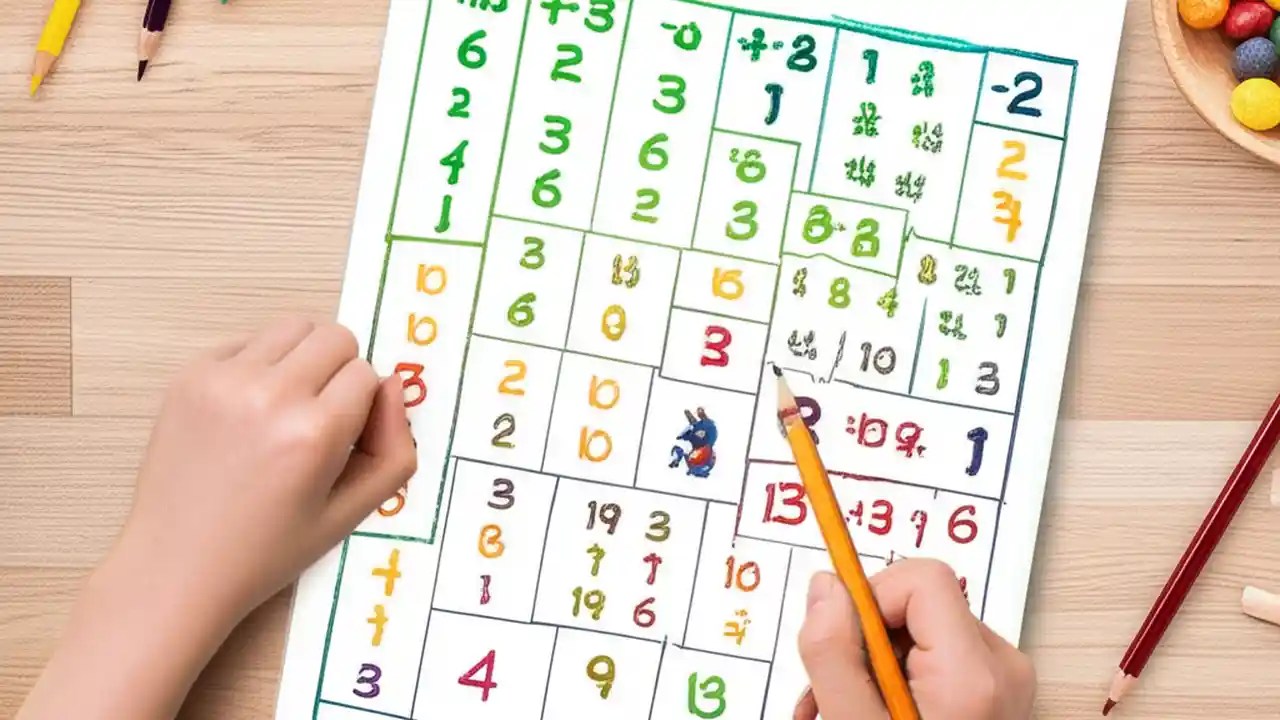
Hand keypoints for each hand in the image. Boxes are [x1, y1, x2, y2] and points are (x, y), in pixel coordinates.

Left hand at [119, 316, 416, 617]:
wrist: (175, 566)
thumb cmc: (268, 550)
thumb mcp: (351, 515)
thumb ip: (394, 450)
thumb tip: (392, 385)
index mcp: (315, 433)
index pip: (367, 374)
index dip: (363, 406)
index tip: (342, 440)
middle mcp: (270, 394)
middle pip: (335, 336)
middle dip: (339, 371)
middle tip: (319, 416)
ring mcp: (223, 380)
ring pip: (292, 327)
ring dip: (302, 357)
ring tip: (287, 405)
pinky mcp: (189, 376)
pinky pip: (246, 341)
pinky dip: (259, 365)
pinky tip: (246, 413)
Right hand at [794, 559, 1034, 719]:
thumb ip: (832, 653)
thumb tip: (825, 587)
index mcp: (974, 673)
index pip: (923, 579)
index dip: (871, 598)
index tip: (840, 642)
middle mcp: (1002, 667)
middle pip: (918, 604)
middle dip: (862, 641)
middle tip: (827, 694)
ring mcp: (1003, 680)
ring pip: (920, 630)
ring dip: (872, 664)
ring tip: (841, 711)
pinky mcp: (994, 691)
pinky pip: (936, 655)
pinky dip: (896, 677)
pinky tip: (870, 712)